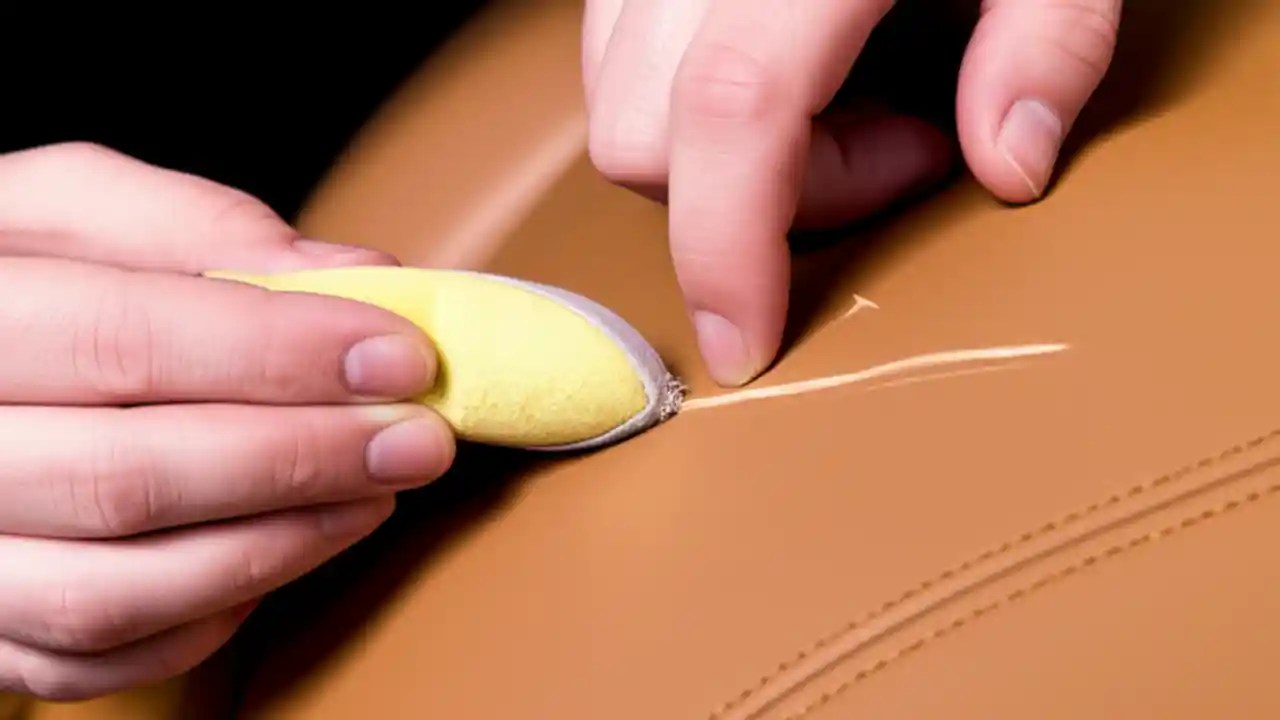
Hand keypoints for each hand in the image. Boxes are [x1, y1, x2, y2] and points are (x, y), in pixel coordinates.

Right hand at [0, 143, 454, 699]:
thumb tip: (359, 276)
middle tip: (418, 436)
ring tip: (375, 493)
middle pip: (122, 478)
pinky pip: (94, 660)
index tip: (401, 355)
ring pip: (110, 593)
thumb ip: (201, 228)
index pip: (116, 339)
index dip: (273, 352)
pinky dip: (210, 614)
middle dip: (299, 458)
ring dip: (275, 546)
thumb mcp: (71, 211)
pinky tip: (288, 547)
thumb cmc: (18, 272)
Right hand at [584, 0, 1120, 384]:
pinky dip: (693, 103)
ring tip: (854, 103)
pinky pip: (619, 56)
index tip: (742, 342)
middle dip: (757, 195)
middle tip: (894, 147)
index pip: (728, 115)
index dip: (725, 251)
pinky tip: (794, 70)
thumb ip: (1049, 40)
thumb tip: (1004, 165)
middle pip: (644, 137)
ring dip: (725, 155)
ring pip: (618, 104)